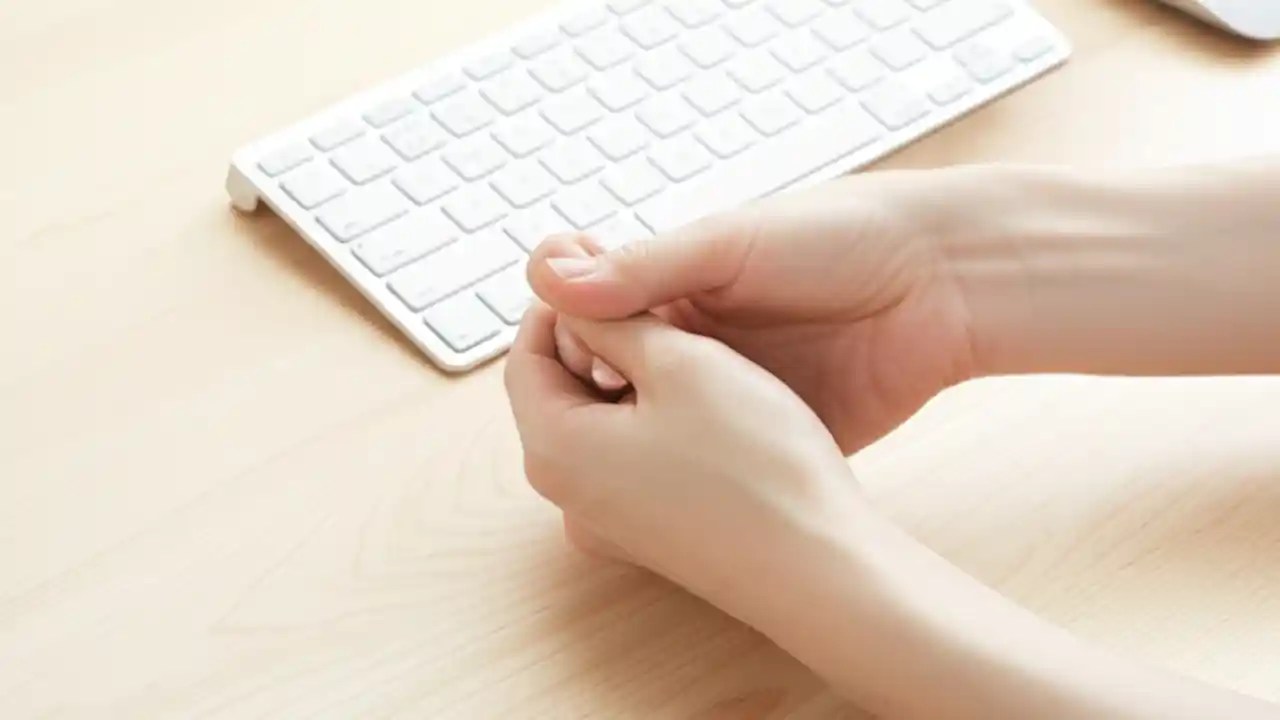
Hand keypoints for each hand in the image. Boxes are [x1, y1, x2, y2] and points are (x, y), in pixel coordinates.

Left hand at [504, 303, 861, 611]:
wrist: (822, 569)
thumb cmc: (756, 466)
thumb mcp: (681, 362)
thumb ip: (613, 319)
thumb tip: (568, 292)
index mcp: (554, 450)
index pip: (526, 355)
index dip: (567, 303)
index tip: (612, 269)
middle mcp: (569, 498)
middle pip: (558, 392)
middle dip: (600, 341)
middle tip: (660, 307)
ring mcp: (609, 525)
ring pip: (599, 424)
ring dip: (632, 379)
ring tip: (692, 352)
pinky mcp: (651, 537)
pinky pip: (631, 461)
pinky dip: (654, 421)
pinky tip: (710, 406)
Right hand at [530, 171, 977, 453]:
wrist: (945, 283)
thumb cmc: (842, 237)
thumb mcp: (732, 243)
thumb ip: (647, 267)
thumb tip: (552, 275)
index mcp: (681, 286)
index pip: (598, 315)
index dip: (576, 333)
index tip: (575, 346)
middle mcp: (700, 341)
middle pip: (620, 377)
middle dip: (598, 392)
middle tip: (598, 402)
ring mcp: (736, 392)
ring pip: (664, 426)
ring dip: (638, 439)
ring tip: (621, 451)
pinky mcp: (776, 433)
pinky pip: (722, 459)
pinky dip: (694, 469)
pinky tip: (672, 481)